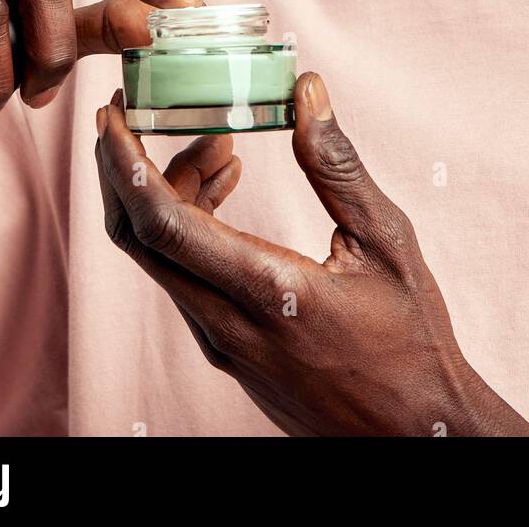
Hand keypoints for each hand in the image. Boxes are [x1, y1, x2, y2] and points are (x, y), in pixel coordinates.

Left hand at [95, 73, 528, 436]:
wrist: (415, 435)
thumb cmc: (411, 342)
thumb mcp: (387, 242)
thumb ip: (338, 166)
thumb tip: (306, 92)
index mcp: (264, 293)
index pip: (160, 224)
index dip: (124, 163)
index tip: (113, 111)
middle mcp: (226, 326)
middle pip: (138, 239)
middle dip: (126, 166)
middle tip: (140, 110)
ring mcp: (222, 345)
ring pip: (161, 257)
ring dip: (167, 191)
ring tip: (216, 142)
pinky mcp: (229, 352)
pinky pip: (185, 277)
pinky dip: (188, 224)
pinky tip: (226, 186)